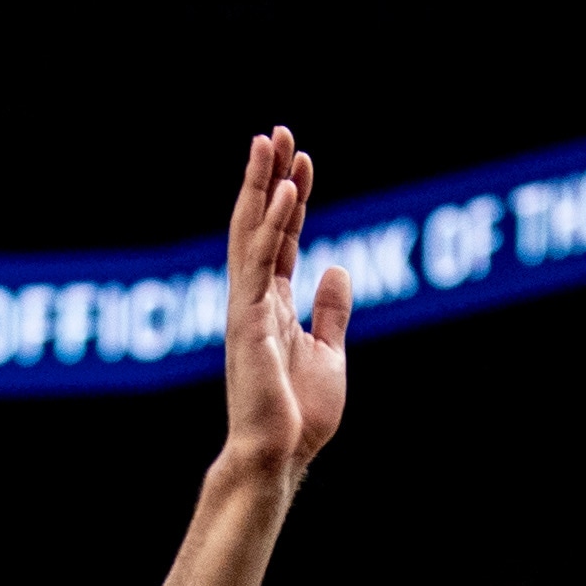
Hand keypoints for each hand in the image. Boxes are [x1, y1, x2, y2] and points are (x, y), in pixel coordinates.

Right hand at [222, 128, 351, 480]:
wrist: (280, 454)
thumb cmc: (299, 415)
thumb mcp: (328, 352)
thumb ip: (331, 310)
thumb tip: (337, 268)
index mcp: (273, 305)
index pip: (282, 239)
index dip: (292, 198)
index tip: (301, 159)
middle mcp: (254, 298)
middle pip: (259, 224)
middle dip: (267, 176)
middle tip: (277, 131)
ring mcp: (247, 307)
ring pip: (251, 233)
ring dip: (262, 185)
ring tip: (272, 142)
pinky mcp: (248, 321)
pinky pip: (259, 264)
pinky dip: (272, 226)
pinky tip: (284, 193)